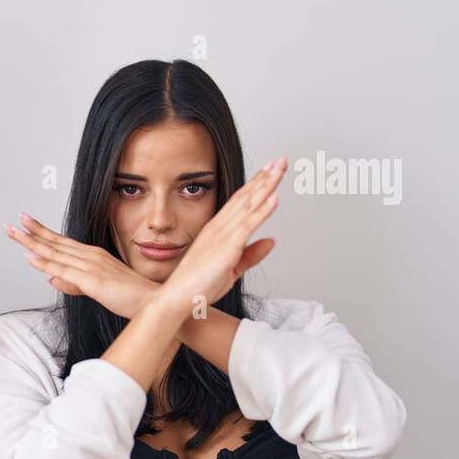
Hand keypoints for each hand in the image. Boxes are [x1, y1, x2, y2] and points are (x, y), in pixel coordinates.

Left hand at [4, 213, 158, 318]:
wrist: (151, 302)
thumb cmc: (128, 296)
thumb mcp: (95, 289)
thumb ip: (73, 285)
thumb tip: (50, 279)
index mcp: (92, 256)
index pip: (62, 242)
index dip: (42, 233)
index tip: (26, 224)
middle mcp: (90, 256)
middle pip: (55, 242)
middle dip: (32, 231)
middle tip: (13, 222)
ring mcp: (90, 266)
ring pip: (55, 252)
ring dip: (32, 242)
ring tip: (14, 232)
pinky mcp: (92, 280)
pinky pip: (63, 270)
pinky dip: (45, 263)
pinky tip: (30, 257)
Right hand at [156, 157, 283, 313]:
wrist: (178, 297)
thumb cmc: (198, 287)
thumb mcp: (232, 270)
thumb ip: (252, 254)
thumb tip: (272, 241)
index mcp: (218, 231)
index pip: (240, 202)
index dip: (256, 184)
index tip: (269, 170)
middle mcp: (220, 227)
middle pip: (246, 196)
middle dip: (264, 177)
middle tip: (280, 160)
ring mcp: (223, 234)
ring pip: (249, 204)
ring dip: (267, 184)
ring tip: (280, 167)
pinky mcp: (229, 246)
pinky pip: (249, 224)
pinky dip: (263, 209)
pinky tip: (275, 196)